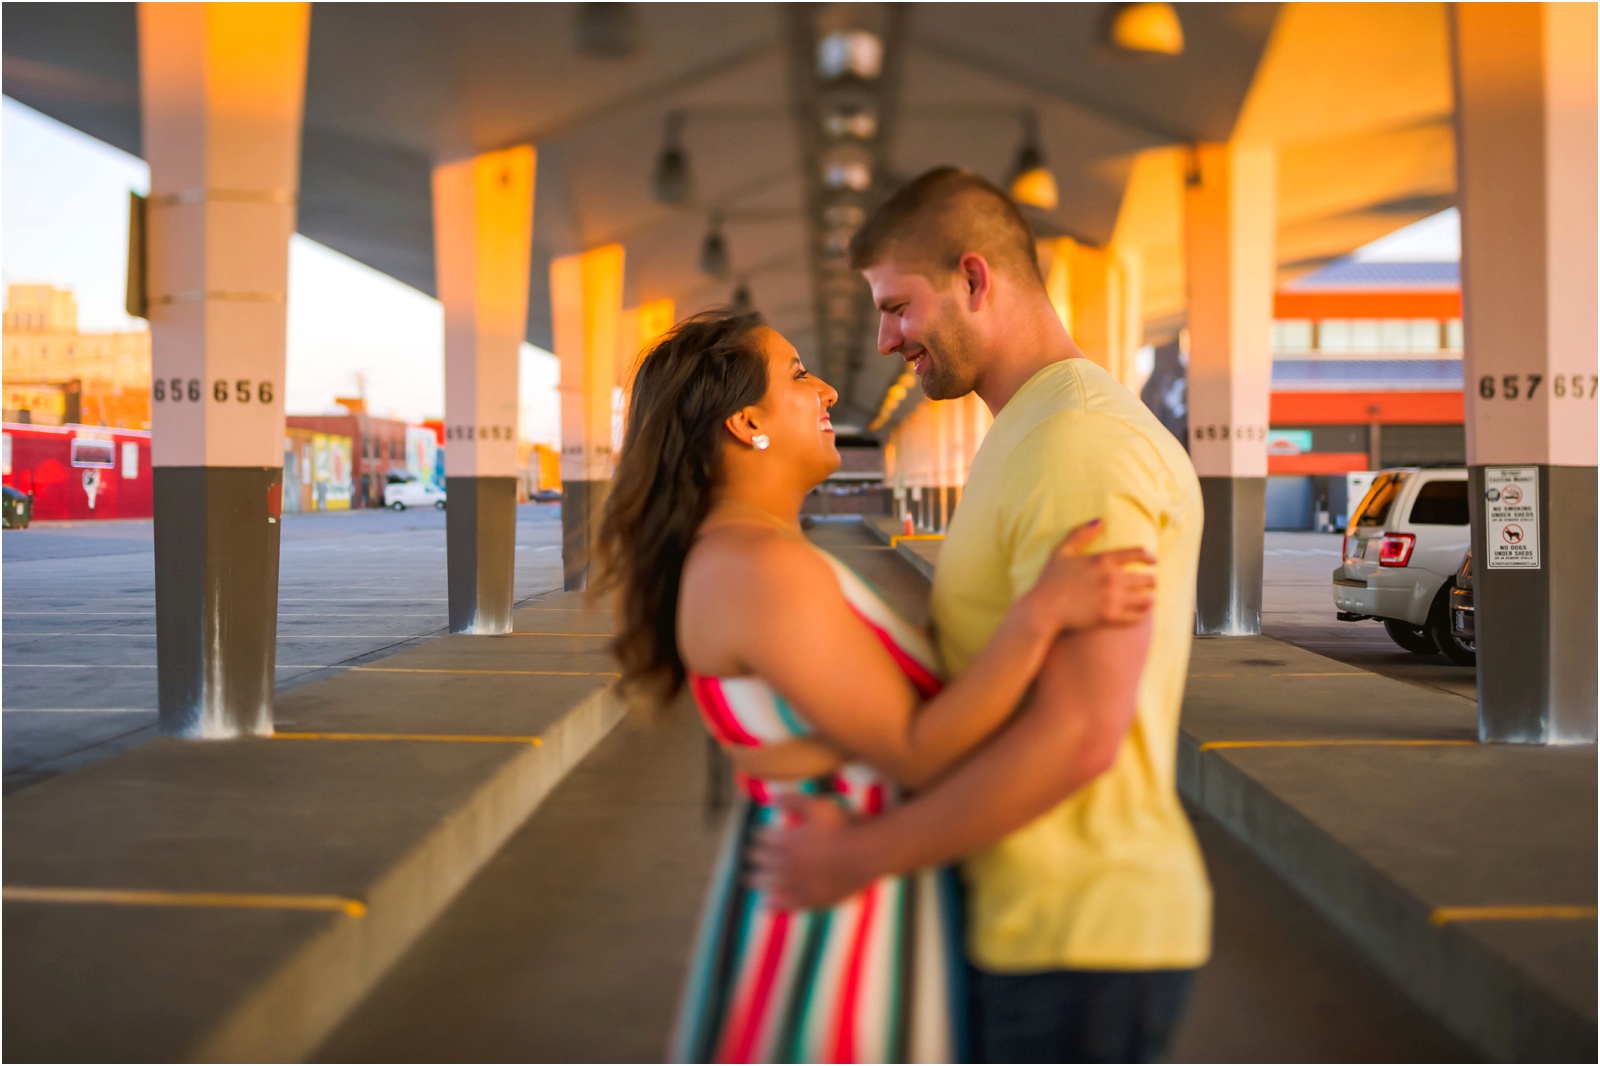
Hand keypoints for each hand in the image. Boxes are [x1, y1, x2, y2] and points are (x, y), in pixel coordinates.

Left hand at [747, 794, 873, 909]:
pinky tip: (766, 904)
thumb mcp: (819, 806)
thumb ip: (794, 799)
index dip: (761, 834)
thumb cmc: (844, 828)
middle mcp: (786, 863)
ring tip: (749, 879)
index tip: (760, 834)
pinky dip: (772, 905)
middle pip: (760, 858)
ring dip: (755, 879)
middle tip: (752, 854)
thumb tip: (772, 800)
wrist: (866, 855)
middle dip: (756, 854)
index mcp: (785, 840)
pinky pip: (784, 906)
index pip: (762, 837)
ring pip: (765, 883)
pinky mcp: (808, 900)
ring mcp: (796, 884)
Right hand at [1029, 519, 1156, 630]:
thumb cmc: (1051, 580)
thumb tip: (1101, 521)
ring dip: (1148, 599)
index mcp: (1103, 560)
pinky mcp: (1110, 618)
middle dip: (1150, 581)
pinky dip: (1141, 616)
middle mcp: (1112, 578)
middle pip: (1149, 579)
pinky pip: (1137, 618)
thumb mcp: (1062, 551)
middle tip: (1148, 584)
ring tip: (1146, 600)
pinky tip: (1138, 614)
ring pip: (1147, 600)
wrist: (1044, 609)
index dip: (1150, 557)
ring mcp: (1113, 599)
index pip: (1139, 553)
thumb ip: (1081, 534)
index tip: (1153, 561)